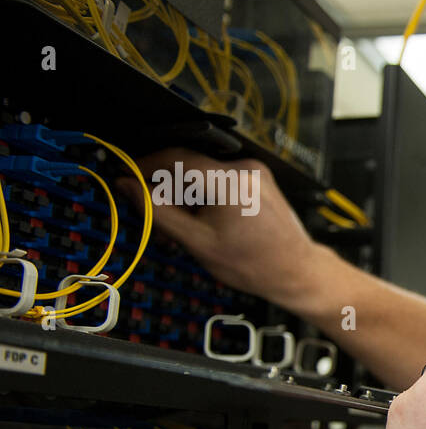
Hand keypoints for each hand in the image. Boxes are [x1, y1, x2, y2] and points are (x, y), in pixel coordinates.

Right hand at [115, 147, 321, 304]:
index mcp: (228, 180)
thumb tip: (126, 185)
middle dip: (166, 187)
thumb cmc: (251, 264)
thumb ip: (157, 212)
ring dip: (186, 194)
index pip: (174, 157)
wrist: (296, 271)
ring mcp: (255, 171)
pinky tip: (206, 220)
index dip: (143, 165)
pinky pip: (221, 178)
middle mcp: (244, 168)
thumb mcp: (197, 242)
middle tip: (156, 216)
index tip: (125, 177)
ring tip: (187, 226)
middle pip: (188, 165)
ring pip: (203, 173)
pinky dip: (206, 194)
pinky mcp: (260, 178)